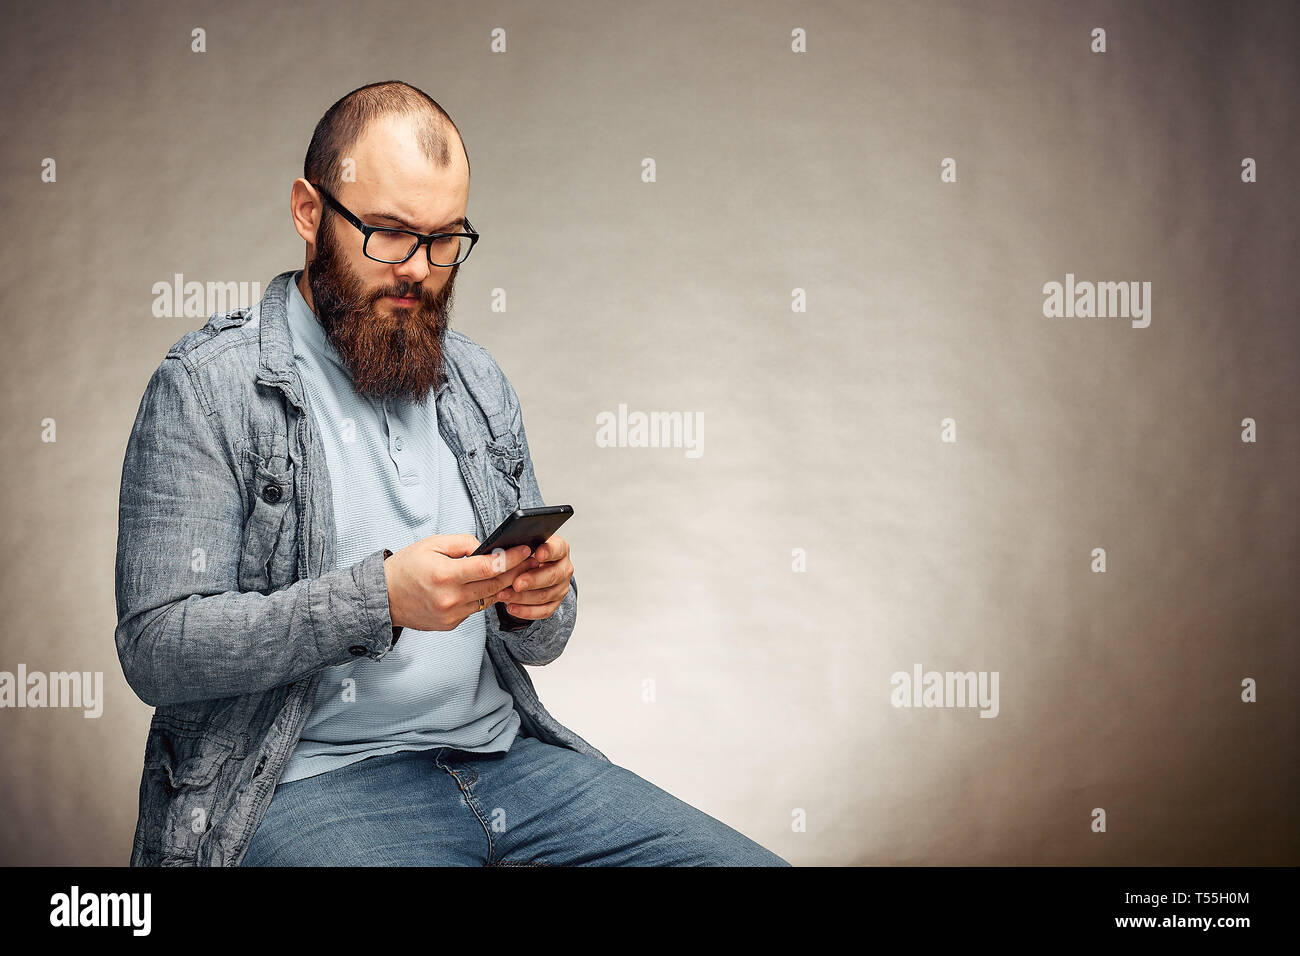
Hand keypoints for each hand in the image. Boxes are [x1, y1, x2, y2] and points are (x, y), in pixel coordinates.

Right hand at [383, 534, 531, 630]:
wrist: (383, 598)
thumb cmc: (406, 566)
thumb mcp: (432, 544)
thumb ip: (463, 543)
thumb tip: (488, 548)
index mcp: (445, 575)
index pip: (488, 567)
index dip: (511, 558)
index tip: (525, 549)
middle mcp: (450, 598)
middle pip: (495, 585)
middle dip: (515, 571)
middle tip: (531, 560)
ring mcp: (451, 614)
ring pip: (489, 599)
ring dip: (504, 586)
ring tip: (517, 572)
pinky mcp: (451, 624)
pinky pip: (475, 609)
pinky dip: (484, 597)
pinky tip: (490, 586)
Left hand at [491, 534, 572, 621]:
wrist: (532, 567)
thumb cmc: (528, 553)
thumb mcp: (524, 544)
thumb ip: (520, 546)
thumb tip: (506, 552)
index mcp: (560, 549)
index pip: (557, 549)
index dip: (548, 552)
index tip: (537, 554)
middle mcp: (564, 568)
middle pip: (552, 576)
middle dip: (532, 581)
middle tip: (516, 584)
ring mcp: (561, 587)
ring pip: (545, 596)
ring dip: (523, 598)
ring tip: (504, 596)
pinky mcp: (555, 602)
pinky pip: (543, 611)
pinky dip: (526, 611)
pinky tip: (512, 608)